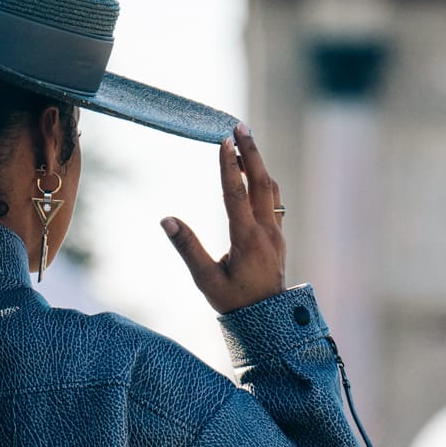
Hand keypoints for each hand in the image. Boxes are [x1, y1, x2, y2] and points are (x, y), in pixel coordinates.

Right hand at [161, 125, 286, 313]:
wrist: (269, 321)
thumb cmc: (234, 302)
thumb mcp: (206, 280)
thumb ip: (188, 248)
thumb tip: (167, 220)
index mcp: (247, 239)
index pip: (236, 194)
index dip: (228, 166)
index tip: (223, 141)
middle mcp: (266, 231)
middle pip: (261, 182)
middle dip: (251, 152)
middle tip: (239, 126)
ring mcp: (276, 233)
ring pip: (271, 189)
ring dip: (258, 164)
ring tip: (245, 143)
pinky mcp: (278, 236)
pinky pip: (274, 200)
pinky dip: (263, 181)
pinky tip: (254, 174)